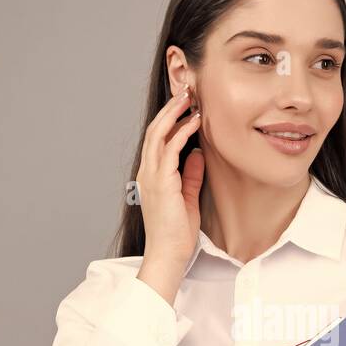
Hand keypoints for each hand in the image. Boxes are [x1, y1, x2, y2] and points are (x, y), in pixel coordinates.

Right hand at [135, 83, 203, 285]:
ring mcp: (151, 176)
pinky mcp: (161, 183)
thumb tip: (197, 153)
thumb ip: (190, 174)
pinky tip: (194, 122)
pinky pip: (169, 150)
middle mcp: (147, 172)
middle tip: (187, 90)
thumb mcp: (187, 196)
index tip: (186, 103)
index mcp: (151, 175)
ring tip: (189, 97)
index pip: (157, 138)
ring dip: (174, 113)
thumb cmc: (176, 232)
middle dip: (170, 107)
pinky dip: (182, 133)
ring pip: (158, 134)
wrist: (168, 255)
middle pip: (155, 130)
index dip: (170, 118)